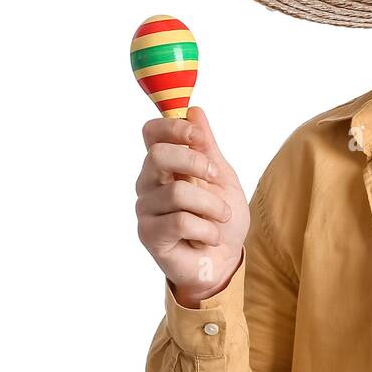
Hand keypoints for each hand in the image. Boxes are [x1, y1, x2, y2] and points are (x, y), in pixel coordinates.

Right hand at [135, 106, 249, 305]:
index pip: (152, 132)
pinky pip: (180, 221)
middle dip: (195, 162)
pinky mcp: (149, 235)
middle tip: (214, 176)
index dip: (173, 127)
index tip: (199, 137)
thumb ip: (207, 146)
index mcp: (164, 164)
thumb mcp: (221, 176)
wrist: (225, 260)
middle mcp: (148, 183)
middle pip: (158, 155)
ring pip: (178, 192)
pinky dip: (206, 229)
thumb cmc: (220, 217)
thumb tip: (194, 110)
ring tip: (221, 218)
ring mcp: (146, 209)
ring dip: (212, 206)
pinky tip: (209, 237)